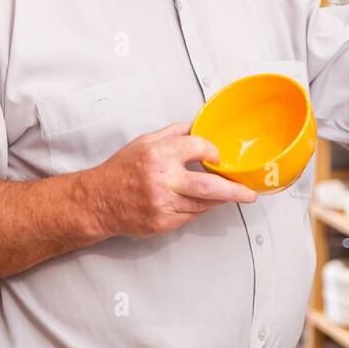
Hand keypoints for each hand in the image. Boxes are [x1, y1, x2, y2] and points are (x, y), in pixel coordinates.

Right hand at [83, 122, 256, 238]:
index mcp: (158, 154)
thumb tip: (201, 125)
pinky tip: (197, 201)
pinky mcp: (163, 222)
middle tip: (250, 193)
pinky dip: (199, 208)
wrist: (98, 201)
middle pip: (210, 187)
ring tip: (227, 194)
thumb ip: (175, 133)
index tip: (218, 156)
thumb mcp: (145, 141)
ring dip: (218, 199)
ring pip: (204, 204)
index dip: (213, 152)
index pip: (199, 148)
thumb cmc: (121, 170)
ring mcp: (163, 204)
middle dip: (236, 191)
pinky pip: (192, 216)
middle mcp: (162, 180)